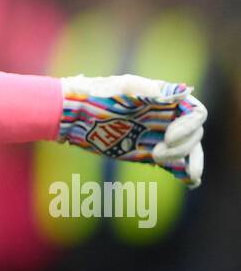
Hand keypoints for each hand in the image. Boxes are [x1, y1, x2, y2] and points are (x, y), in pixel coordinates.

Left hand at [59, 74, 206, 187]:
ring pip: (188, 151)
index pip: (196, 113)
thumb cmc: (98, 94)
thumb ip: (150, 90)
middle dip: (183, 148)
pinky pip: (176, 164)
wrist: (75, 114)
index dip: (189, 127)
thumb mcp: (122, 87)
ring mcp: (159, 136)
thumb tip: (181, 93)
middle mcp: (168, 117)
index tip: (169, 137)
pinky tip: (189, 182)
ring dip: (190, 163)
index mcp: (166, 99)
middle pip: (194, 135)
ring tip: (188, 176)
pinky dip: (185, 173)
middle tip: (157, 155)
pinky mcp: (149, 152)